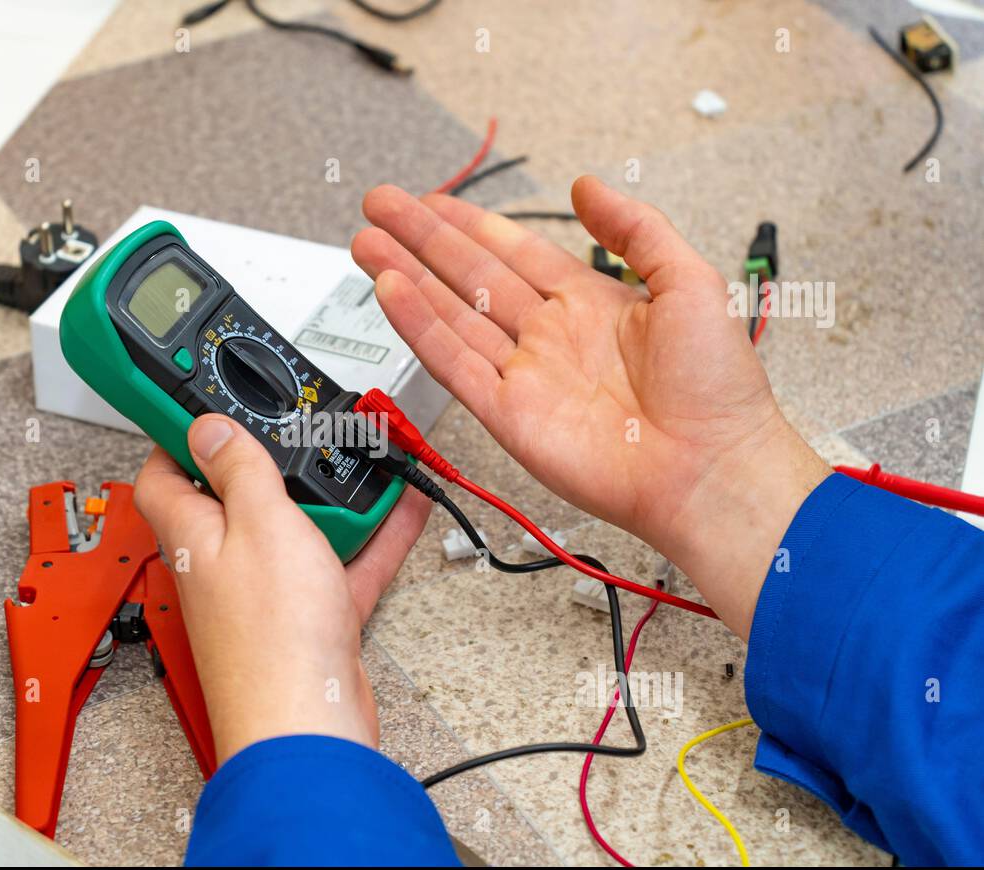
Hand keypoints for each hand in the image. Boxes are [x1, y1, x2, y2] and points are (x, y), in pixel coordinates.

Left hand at [134, 414, 430, 763]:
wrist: (310, 724)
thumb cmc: (271, 639)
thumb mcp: (259, 522)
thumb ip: (238, 469)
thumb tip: (207, 426)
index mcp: (193, 533)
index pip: (163, 471)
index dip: (177, 430)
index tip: (201, 396)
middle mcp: (223, 562)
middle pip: (237, 495)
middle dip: (272, 460)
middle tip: (300, 425)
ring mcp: (267, 592)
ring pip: (295, 529)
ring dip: (328, 496)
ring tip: (359, 456)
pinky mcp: (308, 619)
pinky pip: (339, 564)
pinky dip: (368, 537)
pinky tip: (400, 509)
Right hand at [352, 178, 830, 635]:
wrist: (711, 469)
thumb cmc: (716, 388)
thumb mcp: (689, 280)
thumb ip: (635, 229)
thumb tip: (588, 186)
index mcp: (591, 304)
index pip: (514, 252)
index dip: (469, 223)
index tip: (430, 201)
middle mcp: (550, 337)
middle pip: (470, 276)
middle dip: (422, 240)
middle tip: (381, 206)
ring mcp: (525, 376)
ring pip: (451, 315)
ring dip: (407, 278)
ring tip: (366, 244)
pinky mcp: (508, 416)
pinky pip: (454, 364)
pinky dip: (420, 328)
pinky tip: (392, 292)